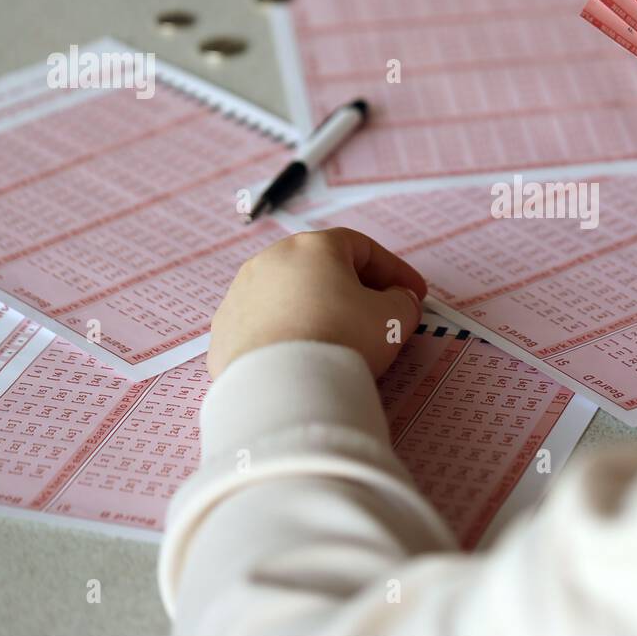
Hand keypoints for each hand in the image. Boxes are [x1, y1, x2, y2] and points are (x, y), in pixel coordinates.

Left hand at [207, 228, 427, 379]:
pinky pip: (265, 324)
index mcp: (314, 246)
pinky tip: (303, 357)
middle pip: (322, 268)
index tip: (412, 294)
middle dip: (354, 289)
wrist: (281, 389)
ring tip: (338, 338)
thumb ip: (402, 302)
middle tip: (377, 314)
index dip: (394, 271)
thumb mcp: (393, 318)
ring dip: (317, 310)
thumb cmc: (341, 339)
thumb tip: (398, 300)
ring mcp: (242, 293)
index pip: (363, 248)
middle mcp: (271, 260)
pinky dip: (288, 334)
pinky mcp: (224, 330)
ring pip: (290, 295)